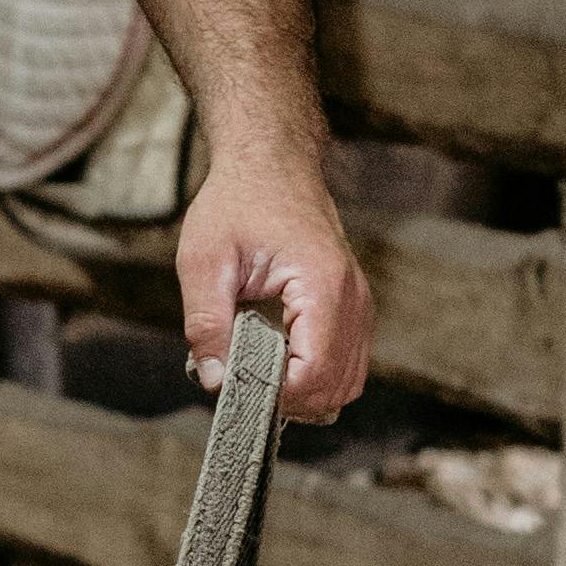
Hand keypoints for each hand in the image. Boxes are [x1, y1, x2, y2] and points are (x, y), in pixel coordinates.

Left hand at [176, 149, 368, 426]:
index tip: (232, 385)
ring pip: (347, 384)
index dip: (273, 395)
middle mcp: (354, 298)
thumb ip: (206, 323)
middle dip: (286, 400)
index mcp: (321, 284)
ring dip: (303, 395)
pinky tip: (276, 364)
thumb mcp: (204, 260)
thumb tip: (215, 382)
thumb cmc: (236, 204)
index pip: (313, 373)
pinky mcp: (355, 308)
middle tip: (239, 382)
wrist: (270, 165)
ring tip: (256, 374)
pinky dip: (316, 379)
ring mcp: (360, 304)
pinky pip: (348, 365)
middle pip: (335, 388)